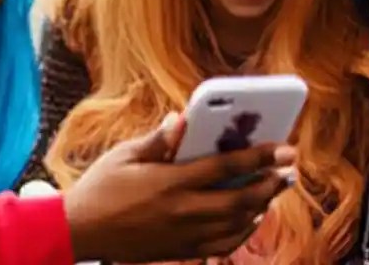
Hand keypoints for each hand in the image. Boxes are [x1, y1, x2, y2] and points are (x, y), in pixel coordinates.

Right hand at [64, 113, 296, 263]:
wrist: (79, 232)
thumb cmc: (100, 188)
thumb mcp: (125, 155)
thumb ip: (159, 138)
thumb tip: (183, 117)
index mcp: (170, 182)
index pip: (225, 167)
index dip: (260, 156)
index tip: (285, 148)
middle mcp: (182, 211)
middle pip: (240, 200)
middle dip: (270, 184)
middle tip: (289, 172)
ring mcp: (182, 235)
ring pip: (235, 225)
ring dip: (261, 207)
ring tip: (274, 191)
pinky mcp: (178, 251)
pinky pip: (221, 245)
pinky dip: (242, 232)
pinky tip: (250, 218)